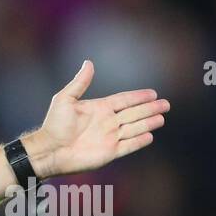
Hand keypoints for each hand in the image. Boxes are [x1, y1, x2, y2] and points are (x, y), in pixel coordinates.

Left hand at [24, 59, 169, 177]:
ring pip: (134, 128)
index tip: (152, 93)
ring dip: (148, 123)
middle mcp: (106, 123)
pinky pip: (128, 145)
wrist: (49, 150)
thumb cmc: (54, 125)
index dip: (138, 97)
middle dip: (150, 109)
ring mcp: (109, 138)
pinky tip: (150, 136)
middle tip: (166, 104)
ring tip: (162, 118)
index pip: (124, 100)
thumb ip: (80, 82)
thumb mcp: (65, 99)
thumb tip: (88, 62)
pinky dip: (139, 141)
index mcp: (99, 109)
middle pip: (133, 113)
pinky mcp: (109, 153)